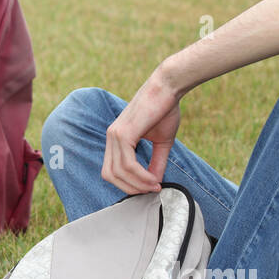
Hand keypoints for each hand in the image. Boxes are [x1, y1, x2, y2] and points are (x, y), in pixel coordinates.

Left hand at [102, 69, 181, 194]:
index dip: (128, 184)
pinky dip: (140, 176)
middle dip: (130, 188)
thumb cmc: (165, 109)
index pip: (112, 170)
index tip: (149, 187)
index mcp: (116, 138)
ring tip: (155, 185)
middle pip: (109, 175)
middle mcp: (111, 137)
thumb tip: (154, 183)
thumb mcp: (161, 142)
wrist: (168, 87)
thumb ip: (156, 162)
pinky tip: (153, 178)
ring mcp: (115, 135)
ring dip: (138, 184)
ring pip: (119, 172)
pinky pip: (128, 164)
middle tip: (150, 190)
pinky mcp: (124, 133)